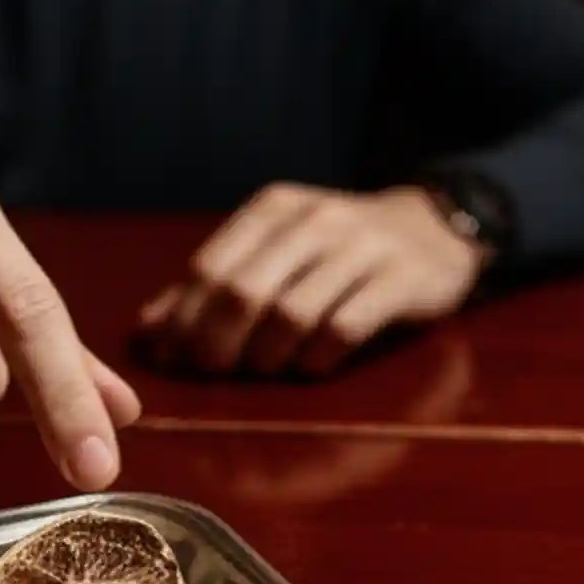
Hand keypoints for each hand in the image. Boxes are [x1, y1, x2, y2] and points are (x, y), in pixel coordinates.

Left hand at [138, 182, 487, 375]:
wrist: (435, 227)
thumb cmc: (338, 249)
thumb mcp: (276, 250)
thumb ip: (214, 285)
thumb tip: (148, 332)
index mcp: (273, 210)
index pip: (209, 267)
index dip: (183, 320)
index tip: (171, 359)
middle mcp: (314, 221)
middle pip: (242, 293)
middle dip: (216, 344)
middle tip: (213, 374)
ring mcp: (362, 248)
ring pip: (291, 314)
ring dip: (266, 357)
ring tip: (264, 370)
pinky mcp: (401, 280)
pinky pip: (344, 329)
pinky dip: (316, 358)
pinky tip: (311, 366)